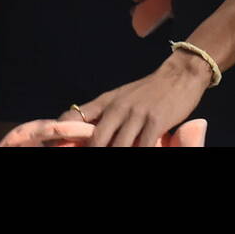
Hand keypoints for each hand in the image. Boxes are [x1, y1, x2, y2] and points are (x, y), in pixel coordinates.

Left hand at [59, 52, 211, 146]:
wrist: (179, 75)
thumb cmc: (149, 91)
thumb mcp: (121, 97)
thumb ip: (104, 114)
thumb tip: (86, 134)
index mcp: (106, 102)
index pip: (76, 117)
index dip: (62, 134)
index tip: (55, 145)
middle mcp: (117, 108)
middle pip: (96, 141)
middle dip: (94, 152)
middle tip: (96, 157)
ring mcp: (136, 115)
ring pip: (119, 147)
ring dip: (118, 153)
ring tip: (121, 153)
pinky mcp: (155, 121)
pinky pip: (143, 147)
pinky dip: (140, 152)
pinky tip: (140, 152)